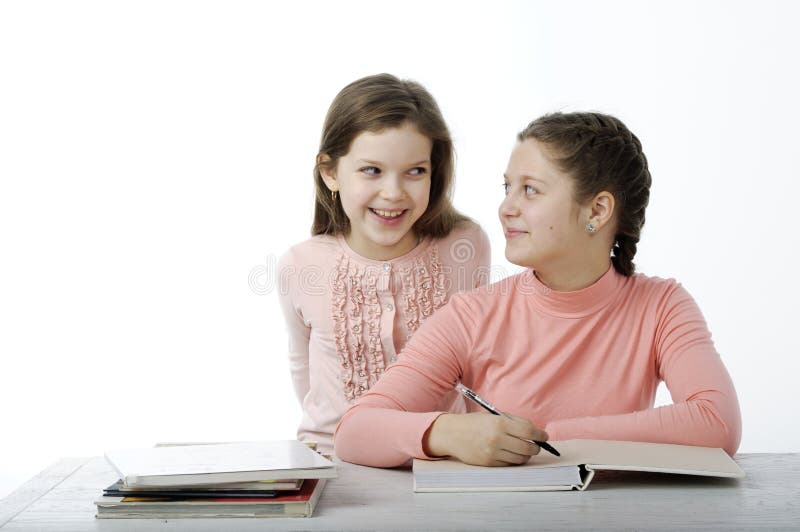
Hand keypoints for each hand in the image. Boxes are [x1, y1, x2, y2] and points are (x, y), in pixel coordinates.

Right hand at [423, 412, 548, 465]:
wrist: (452, 434)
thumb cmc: (474, 423)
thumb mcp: (493, 416)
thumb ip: (513, 422)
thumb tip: (534, 432)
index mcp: (500, 423)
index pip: (529, 431)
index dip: (540, 434)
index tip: (544, 436)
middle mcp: (497, 439)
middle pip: (528, 447)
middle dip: (536, 447)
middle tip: (536, 445)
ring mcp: (493, 453)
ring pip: (520, 458)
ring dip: (526, 455)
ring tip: (525, 450)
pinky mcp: (489, 463)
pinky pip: (509, 464)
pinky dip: (514, 460)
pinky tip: (512, 454)